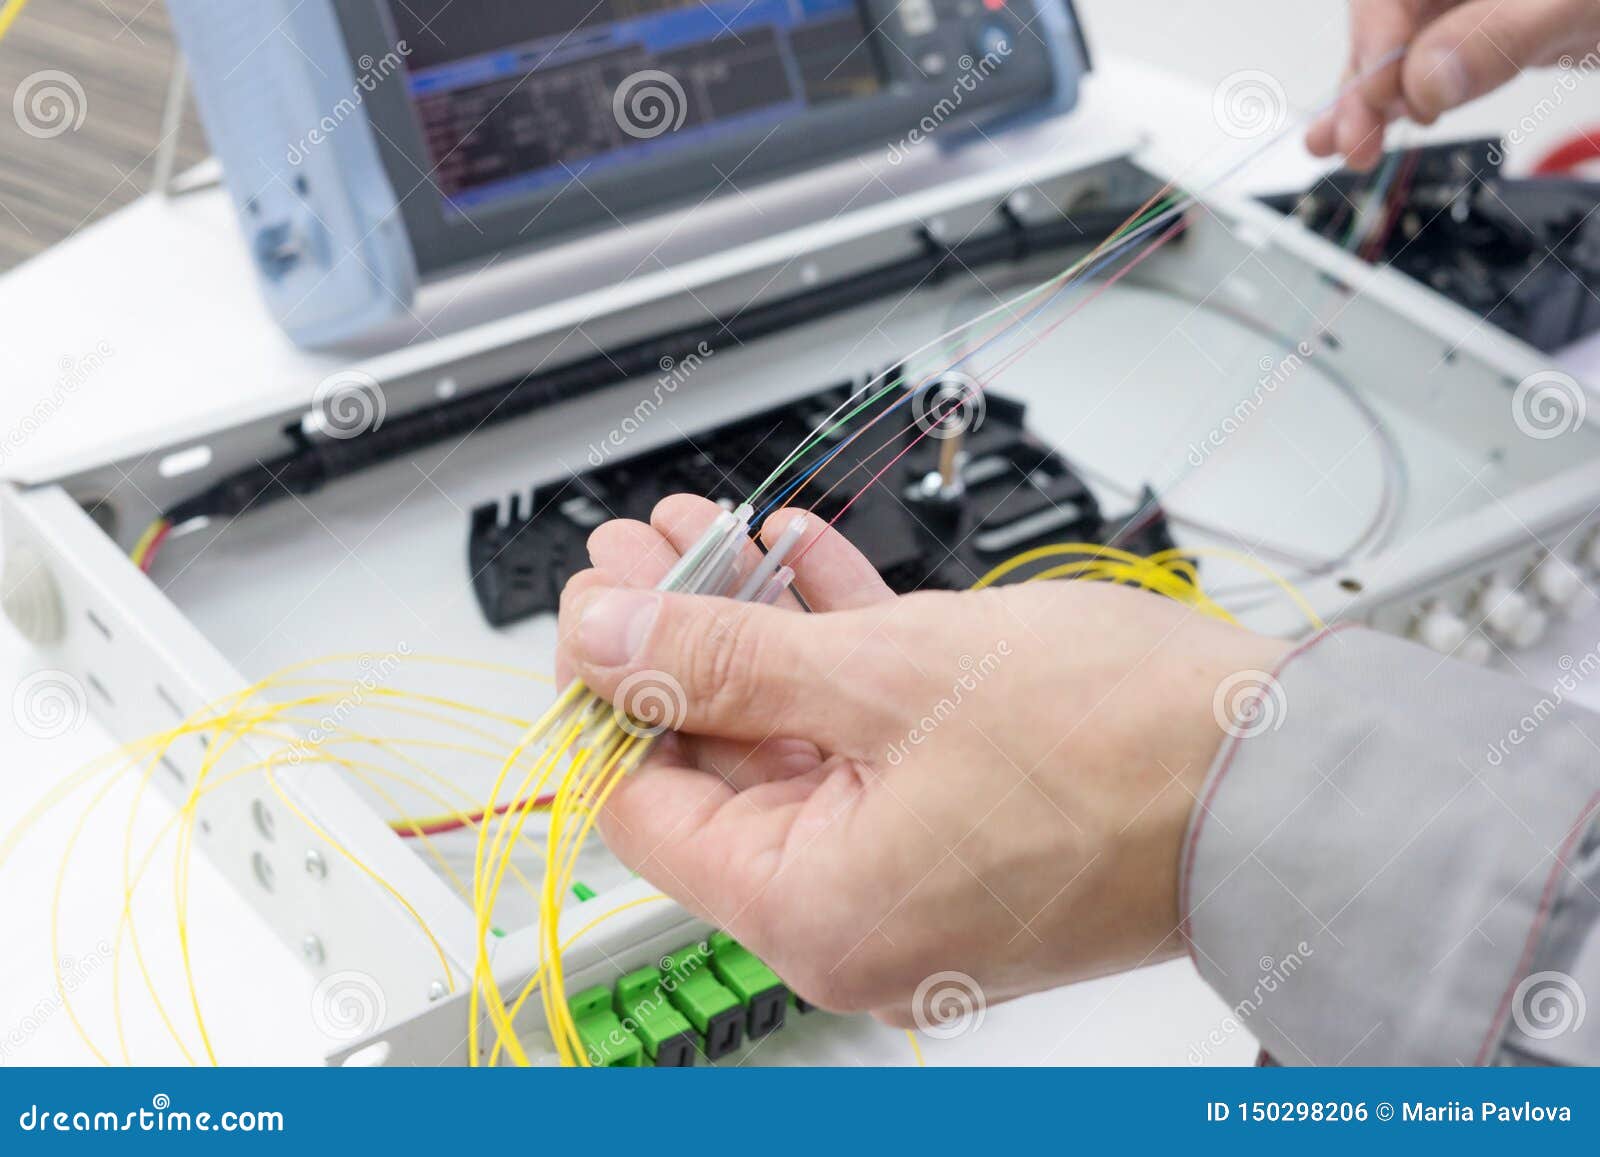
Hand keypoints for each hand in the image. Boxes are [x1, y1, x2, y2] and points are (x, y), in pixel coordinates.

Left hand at [556, 495, 1288, 1023]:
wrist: (1292, 772)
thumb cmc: (1124, 747)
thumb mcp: (882, 672)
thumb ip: (721, 655)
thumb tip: (604, 637)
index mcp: (819, 912)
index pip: (650, 809)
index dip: (611, 695)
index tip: (600, 609)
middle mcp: (860, 913)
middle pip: (722, 766)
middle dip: (681, 641)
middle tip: (646, 552)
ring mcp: (917, 870)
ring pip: (796, 739)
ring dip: (756, 630)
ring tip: (711, 535)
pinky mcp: (968, 820)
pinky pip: (870, 737)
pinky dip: (836, 653)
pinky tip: (805, 568)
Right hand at [1308, 0, 1599, 169]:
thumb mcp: (1581, 4)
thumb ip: (1502, 34)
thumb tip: (1426, 83)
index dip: (1375, 44)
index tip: (1373, 104)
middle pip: (1393, 11)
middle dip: (1365, 78)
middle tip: (1345, 141)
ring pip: (1412, 36)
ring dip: (1376, 94)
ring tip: (1345, 144)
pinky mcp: (1501, 15)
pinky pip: (1443, 48)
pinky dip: (1415, 89)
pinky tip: (1388, 118)